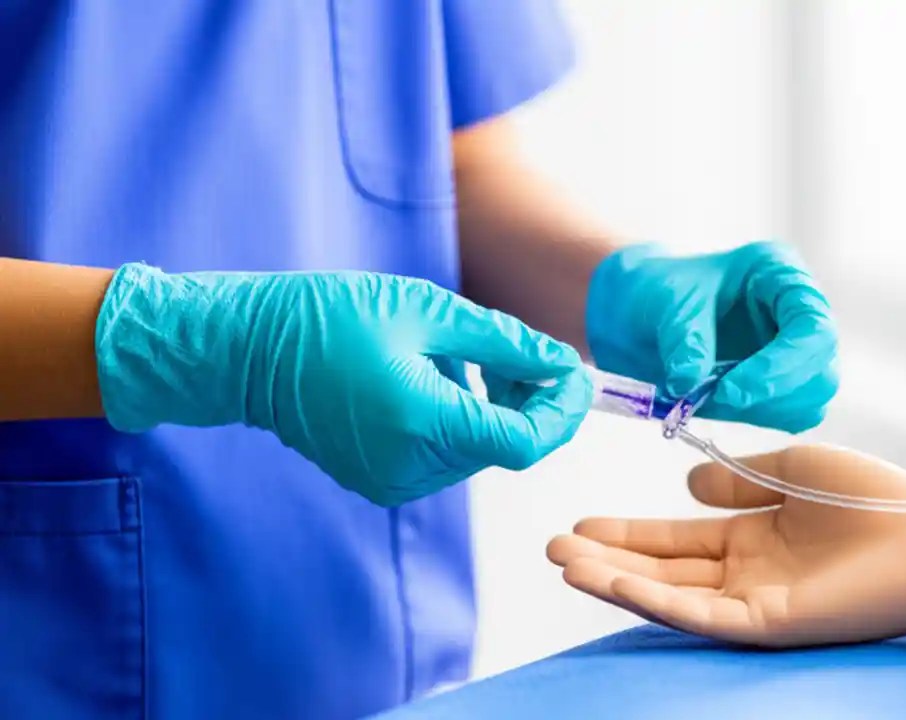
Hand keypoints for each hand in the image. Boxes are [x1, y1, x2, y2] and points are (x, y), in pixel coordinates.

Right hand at [96, 264, 591, 505]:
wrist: (246, 350)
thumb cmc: (329, 316)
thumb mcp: (427, 310)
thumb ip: (506, 342)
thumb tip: (565, 364)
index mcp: (423, 424)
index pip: (527, 442)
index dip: (563, 410)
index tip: (576, 373)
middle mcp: (411, 468)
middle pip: (506, 443)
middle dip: (527, 396)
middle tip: (514, 345)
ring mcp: (393, 482)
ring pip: (479, 447)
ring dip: (492, 403)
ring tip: (457, 352)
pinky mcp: (381, 482)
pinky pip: (446, 453)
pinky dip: (459, 417)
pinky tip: (431, 376)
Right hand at [548, 446, 905, 646]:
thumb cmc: (874, 497)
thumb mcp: (790, 469)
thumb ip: (735, 481)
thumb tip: (685, 487)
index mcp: (754, 537)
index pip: (676, 539)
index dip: (628, 532)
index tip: (581, 523)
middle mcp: (748, 573)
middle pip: (662, 569)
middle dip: (607, 559)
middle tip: (552, 548)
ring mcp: (756, 601)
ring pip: (671, 595)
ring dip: (615, 581)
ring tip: (563, 564)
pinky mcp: (770, 623)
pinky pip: (700, 614)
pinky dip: (654, 600)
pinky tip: (614, 583)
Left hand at [585, 242, 838, 432]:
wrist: (639, 312)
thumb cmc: (658, 290)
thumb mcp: (665, 301)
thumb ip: (684, 339)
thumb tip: (690, 382)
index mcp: (780, 274)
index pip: (813, 327)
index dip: (782, 365)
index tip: (731, 390)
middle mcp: (797, 311)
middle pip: (821, 369)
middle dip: (771, 394)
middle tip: (716, 399)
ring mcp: (794, 349)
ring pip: (812, 399)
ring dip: (764, 410)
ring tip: (710, 397)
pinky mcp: (781, 382)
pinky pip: (790, 415)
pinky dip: (758, 418)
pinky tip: (721, 404)